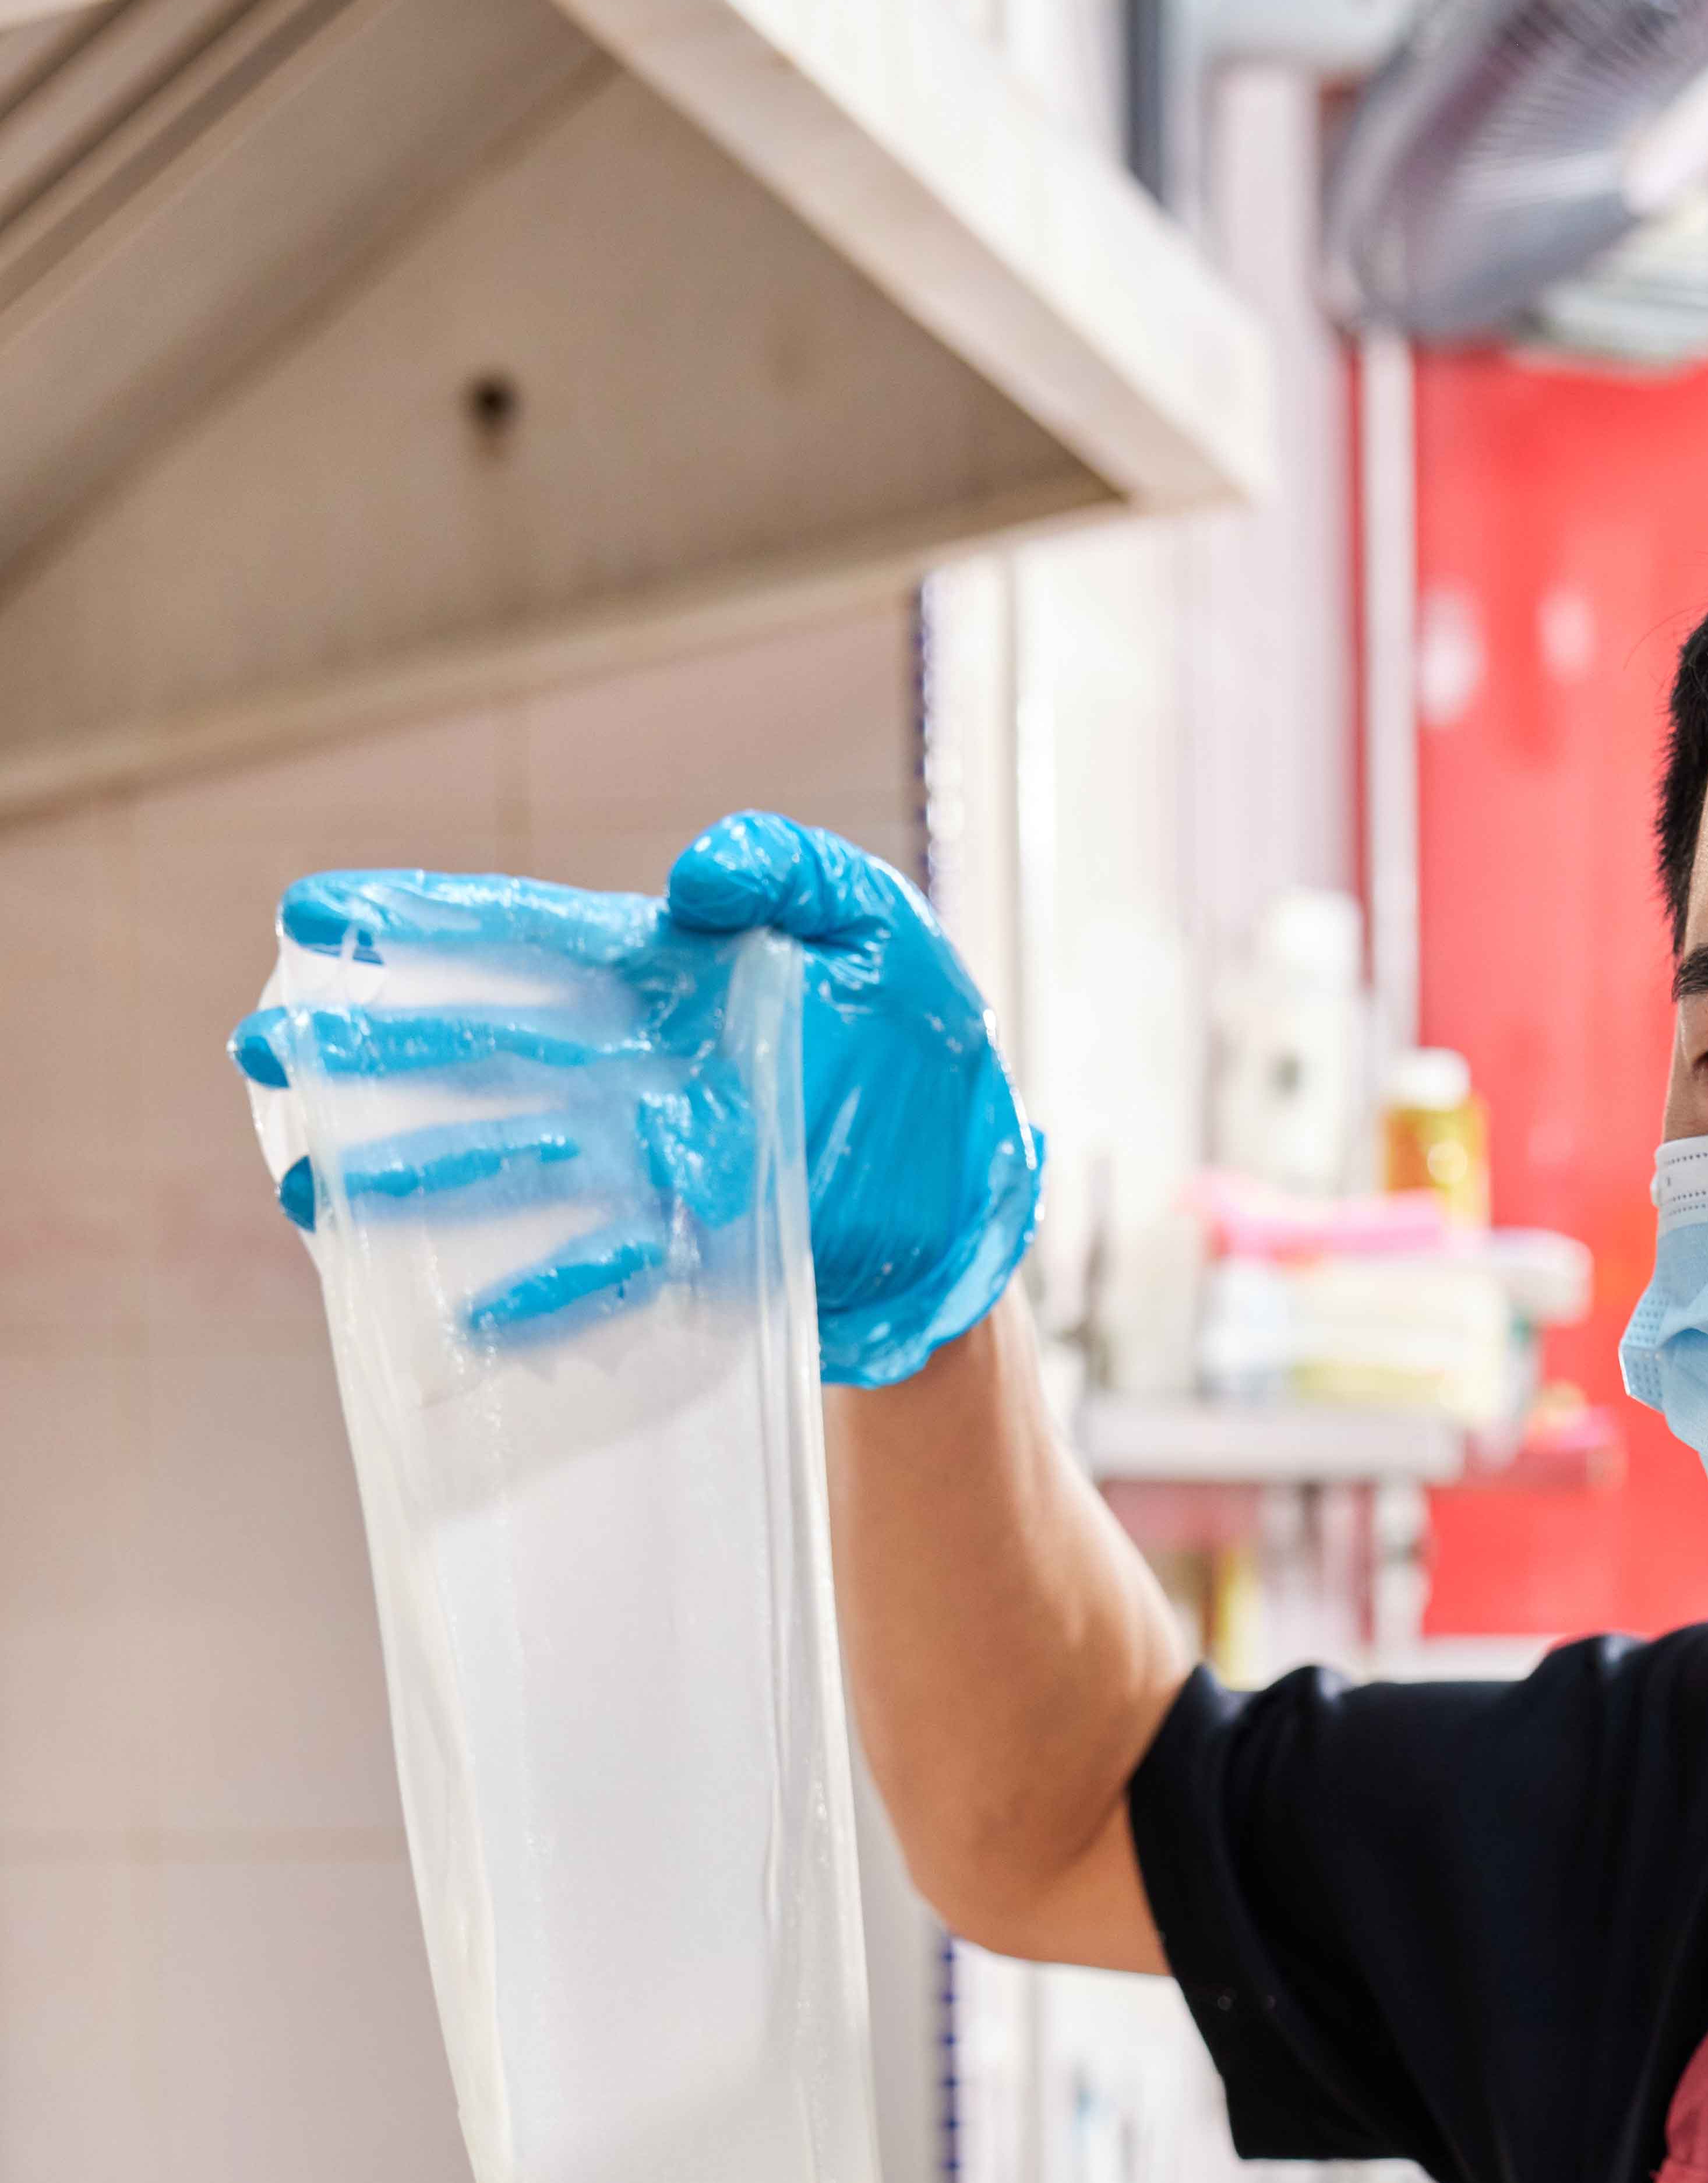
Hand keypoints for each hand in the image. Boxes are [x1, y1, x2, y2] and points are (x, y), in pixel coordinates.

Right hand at [230, 813, 1041, 1385]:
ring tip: (310, 1187)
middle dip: (369, 1051)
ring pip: (513, 1161)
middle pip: (482, 1051)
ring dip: (413, 1176)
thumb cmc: (921, 1039)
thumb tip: (691, 875)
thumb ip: (786, 866)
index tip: (310, 921)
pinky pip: (604, 1272)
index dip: (415, 924)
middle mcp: (636, 1068)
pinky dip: (539, 1293)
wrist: (971, 1183)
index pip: (518, 938)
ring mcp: (657, 1160)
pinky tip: (461, 1316)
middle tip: (261, 1053)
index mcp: (658, 977)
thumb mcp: (875, 921)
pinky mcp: (699, 1244)